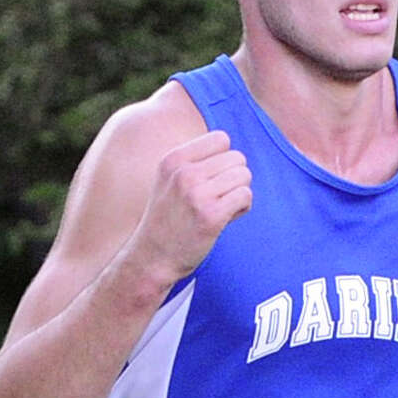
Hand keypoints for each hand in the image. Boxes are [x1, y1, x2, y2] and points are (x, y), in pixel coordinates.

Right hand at [130, 130, 251, 283]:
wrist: (152, 258)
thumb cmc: (167, 220)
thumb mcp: (169, 181)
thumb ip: (195, 162)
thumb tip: (233, 151)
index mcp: (173, 159)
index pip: (221, 139)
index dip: (224, 159)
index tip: (212, 179)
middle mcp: (184, 173)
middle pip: (237, 157)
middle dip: (234, 178)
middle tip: (218, 198)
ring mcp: (197, 194)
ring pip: (244, 175)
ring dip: (239, 193)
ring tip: (221, 208)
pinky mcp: (211, 216)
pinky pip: (245, 196)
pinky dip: (242, 208)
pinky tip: (225, 219)